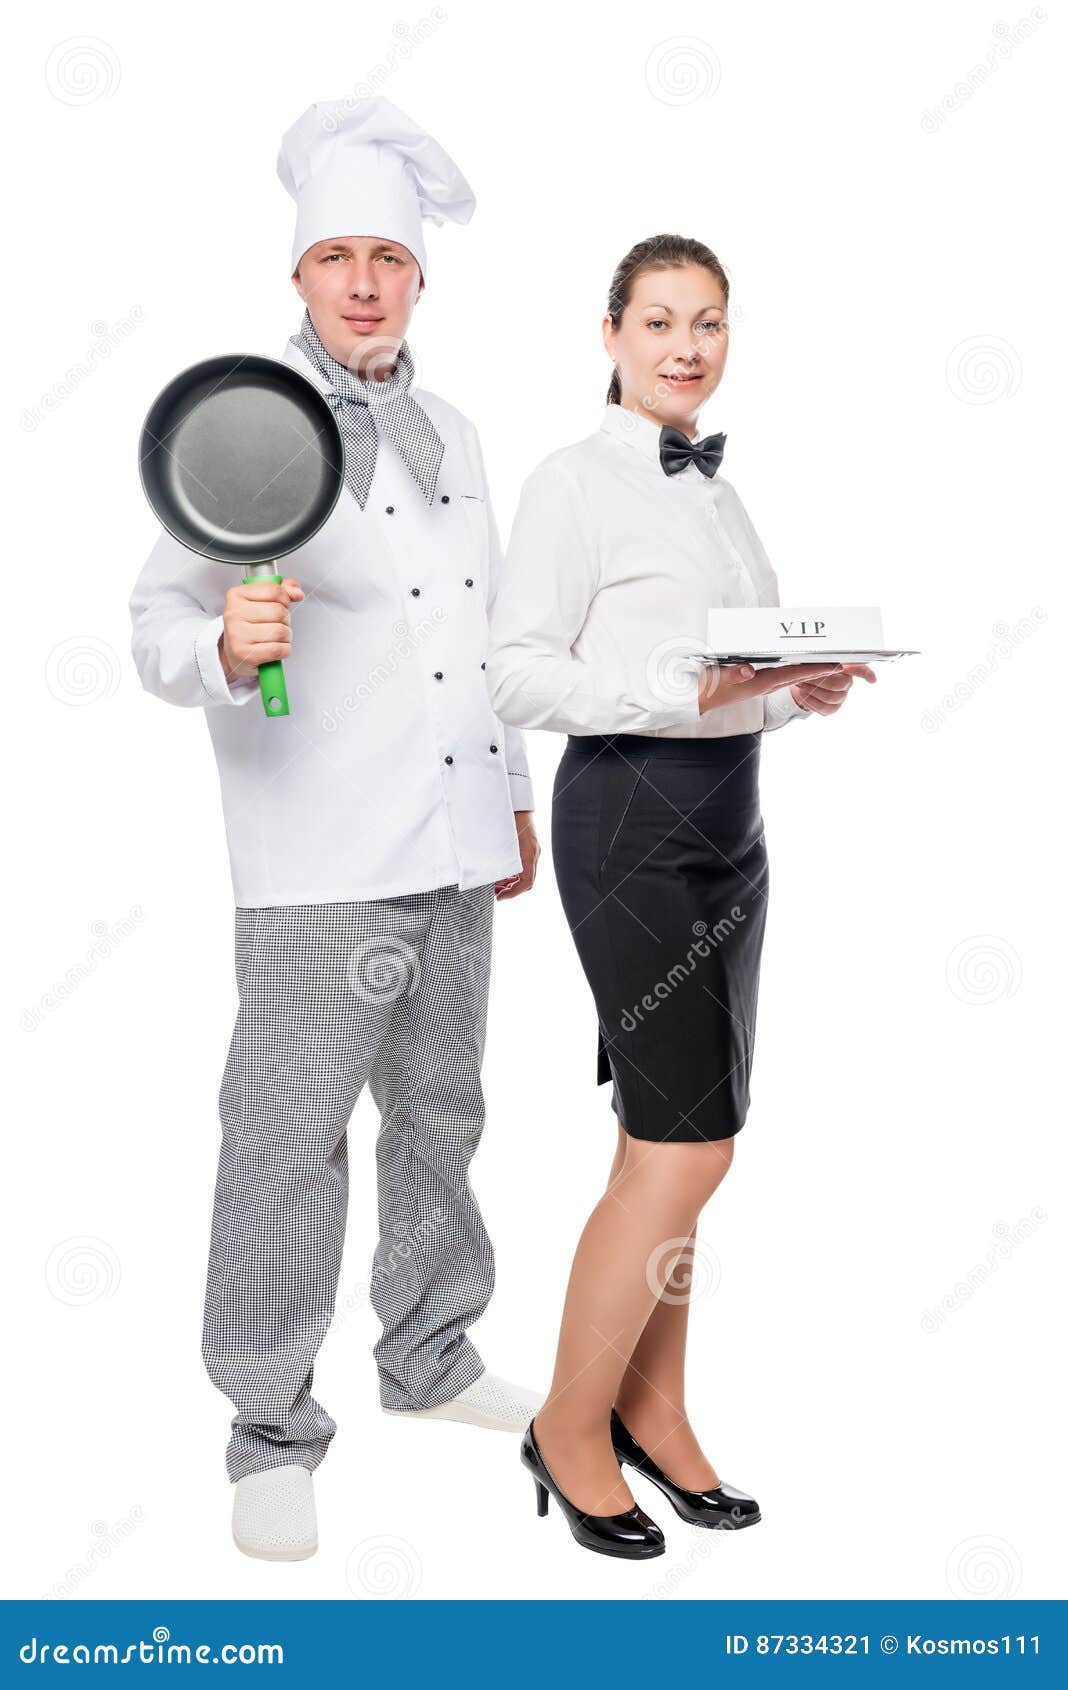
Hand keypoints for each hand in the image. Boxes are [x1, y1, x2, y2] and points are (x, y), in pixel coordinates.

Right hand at [219, 577, 303, 680]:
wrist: (235, 653)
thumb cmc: (250, 626)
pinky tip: (275, 648)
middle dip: (285, 620)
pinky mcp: (244, 654)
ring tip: (276, 637)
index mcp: (237, 595)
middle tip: (277, 624)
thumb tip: (297, 593)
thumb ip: (282, 591)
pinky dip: (284, 650)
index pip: (273, 590)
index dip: (284, 599)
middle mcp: (234, 613)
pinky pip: (277, 649)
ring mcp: (237, 634)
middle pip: (278, 612)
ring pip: (280, 631)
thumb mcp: (262, 601)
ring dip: (285, 636)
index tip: (280, 604)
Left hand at [495, 811, 538, 899]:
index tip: (499, 897)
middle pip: (526, 881)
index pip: (526, 883)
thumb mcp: (500, 842)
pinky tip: (501, 869)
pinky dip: (513, 871)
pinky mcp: (529, 844)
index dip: (513, 893)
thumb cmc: (507, 819)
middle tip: (494, 892)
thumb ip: (499, 860)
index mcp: (528, 855)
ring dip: (511, 880)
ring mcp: (532, 849)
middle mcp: (533, 853)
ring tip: (495, 882)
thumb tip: (491, 876)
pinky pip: (524, 864)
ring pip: (525, 873)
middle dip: (510, 889)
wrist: (516, 801)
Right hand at [697, 659, 845, 713]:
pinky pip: (783, 676)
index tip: (833, 665)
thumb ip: (733, 673)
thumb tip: (748, 671)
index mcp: (760, 683)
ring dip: (810, 669)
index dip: (815, 670)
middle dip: (819, 669)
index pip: (794, 675)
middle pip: (799, 676)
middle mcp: (766, 686)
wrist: (699, 701)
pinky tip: (801, 666)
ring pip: (793, 676)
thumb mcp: (718, 678)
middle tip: (840, 662)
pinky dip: (797, 670)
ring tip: (827, 662)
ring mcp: (762, 686)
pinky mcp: (757, 684)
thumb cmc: (708, 687)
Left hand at [789, 661, 876, 715]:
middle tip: (806, 674)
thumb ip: (824, 656)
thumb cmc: (810, 667)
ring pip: (830, 696)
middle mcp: (847, 683)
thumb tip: (826, 652)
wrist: (800, 683)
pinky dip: (810, 700)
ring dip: (813, 689)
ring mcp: (841, 697)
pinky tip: (803, 693)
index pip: (861, 669)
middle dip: (820, 678)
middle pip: (840, 684)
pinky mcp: (832, 709)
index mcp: (846, 668)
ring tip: (801, 682)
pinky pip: (823, 707)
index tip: (872, 680)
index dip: (867, 674)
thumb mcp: (815, 658)